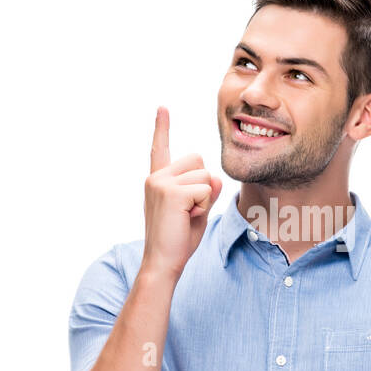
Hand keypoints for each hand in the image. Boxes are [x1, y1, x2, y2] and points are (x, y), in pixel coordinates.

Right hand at [141, 106, 222, 281]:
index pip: (160, 148)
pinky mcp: (171, 191)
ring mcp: (161, 182)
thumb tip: (214, 178)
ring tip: (186, 216)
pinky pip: (206, 189)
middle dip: (204, 185)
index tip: (162, 107)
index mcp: (159, 180)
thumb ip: (205, 190)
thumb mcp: (196, 210)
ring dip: (205, 199)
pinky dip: (203, 206)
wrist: (163, 263)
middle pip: (199, 161)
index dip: (162, 127)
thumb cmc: (179, 240)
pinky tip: (186, 218)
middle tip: (188, 211)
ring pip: (205, 175)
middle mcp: (156, 177)